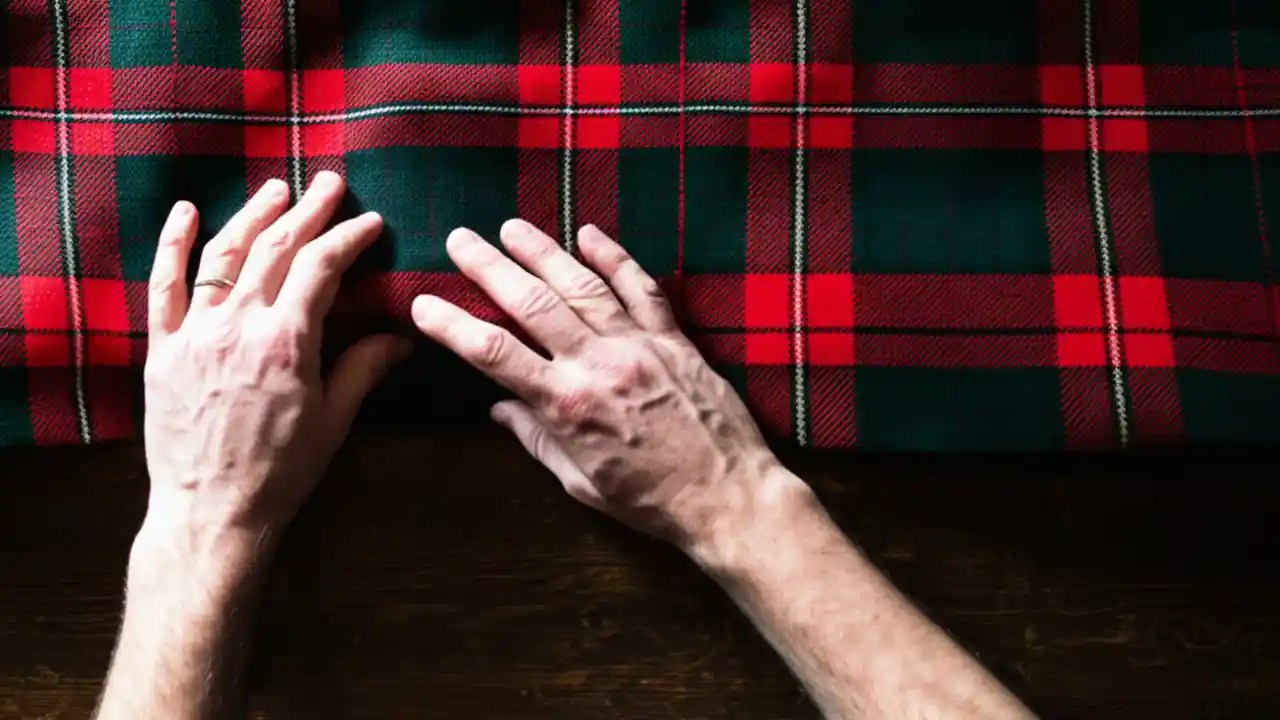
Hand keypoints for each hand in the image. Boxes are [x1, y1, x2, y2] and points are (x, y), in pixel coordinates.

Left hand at [141, 172, 409, 553]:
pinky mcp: (163, 348)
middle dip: (309, 210)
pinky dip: (173, 243)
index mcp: (288, 342)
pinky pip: (164, 285)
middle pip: (275, 248)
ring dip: (252, 214)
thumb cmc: (280, 472)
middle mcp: (240, 326)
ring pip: (224, 254)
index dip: (349, 237)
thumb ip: (363, 370)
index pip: (321, 267)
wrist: (212, 512)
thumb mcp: (334, 422)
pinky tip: (186, 211)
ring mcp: (196, 333)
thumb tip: (400, 338)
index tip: (370, 221)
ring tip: (277, 189)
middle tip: (330, 184)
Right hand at [411, 220, 810, 550]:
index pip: (493, 354)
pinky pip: (640, 287)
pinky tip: (589, 234)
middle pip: (531, 303)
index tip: (422, 304)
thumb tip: (500, 410)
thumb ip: (537, 440)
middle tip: (459, 238)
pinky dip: (614, 257)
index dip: (452, 325)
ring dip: (542, 251)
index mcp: (566, 405)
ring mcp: (638, 345)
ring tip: (510, 227)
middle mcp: (597, 364)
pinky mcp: (674, 338)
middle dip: (489, 267)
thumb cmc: (650, 500)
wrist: (726, 495)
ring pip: (581, 284)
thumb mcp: (580, 482)